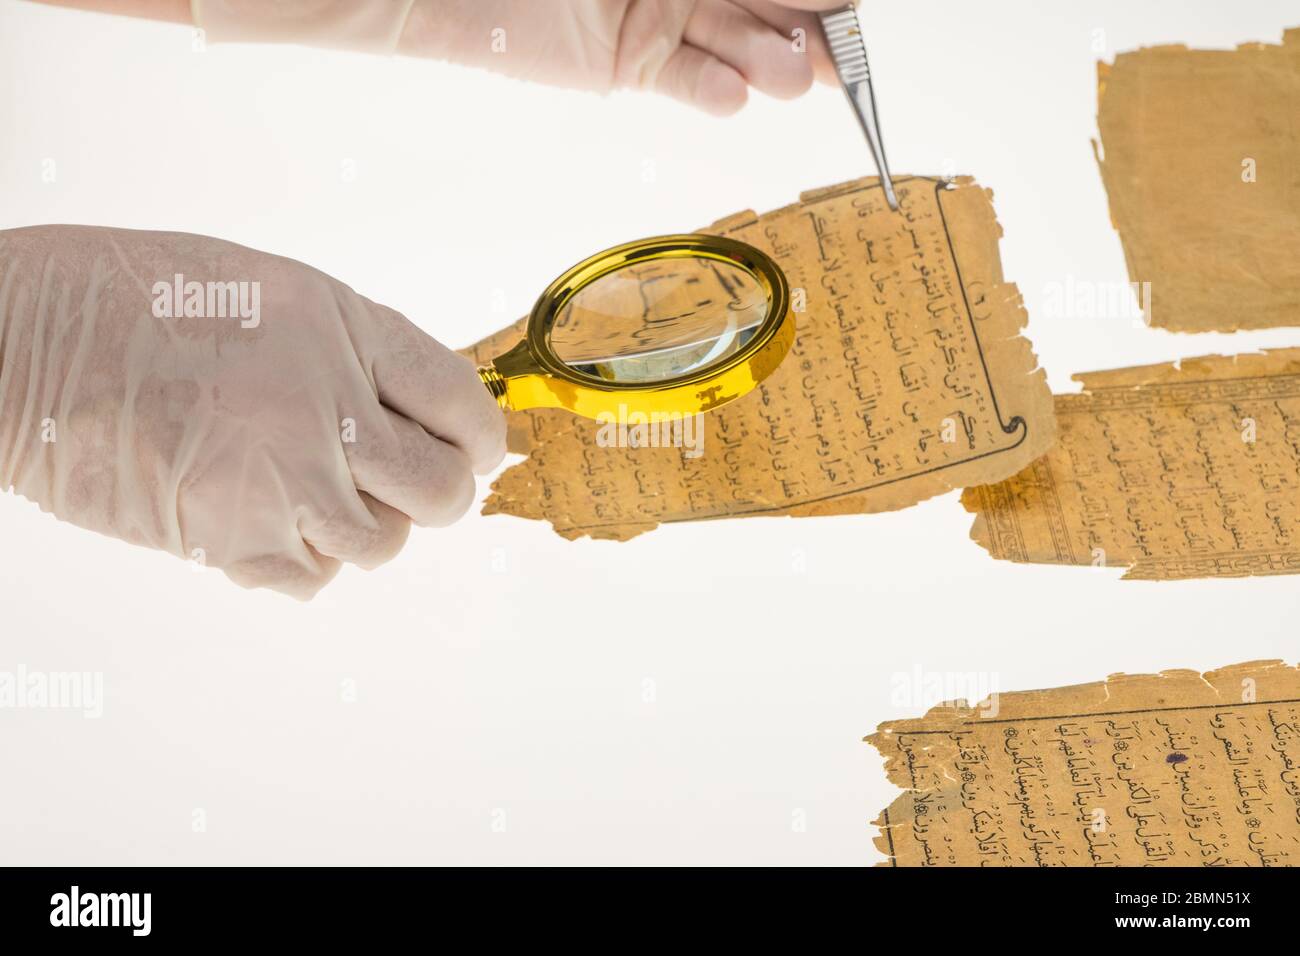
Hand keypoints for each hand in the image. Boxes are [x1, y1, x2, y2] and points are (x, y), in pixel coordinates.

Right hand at [0, 226, 505, 598]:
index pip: (460, 401)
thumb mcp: (272, 294)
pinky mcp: (233, 539)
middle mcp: (325, 402)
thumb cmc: (135, 304)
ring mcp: (282, 477)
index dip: (481, 437)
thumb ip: (353, 351)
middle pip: (442, 487)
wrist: (22, 342)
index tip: (477, 452)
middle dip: (436, 494)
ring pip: (383, 543)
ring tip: (309, 495)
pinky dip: (300, 560)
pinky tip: (261, 519)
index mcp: (339, 328)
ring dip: (360, 528)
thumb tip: (419, 413)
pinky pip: (314, 577)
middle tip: (406, 488)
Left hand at [398, 0, 846, 114]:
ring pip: (737, 41)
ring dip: (770, 59)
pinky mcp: (634, 63)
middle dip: (812, 28)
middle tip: (839, 56)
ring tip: (791, 78)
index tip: (844, 8)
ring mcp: (665, 17)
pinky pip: (686, 77)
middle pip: (772, 2)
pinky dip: (712, 88)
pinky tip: (734, 95)